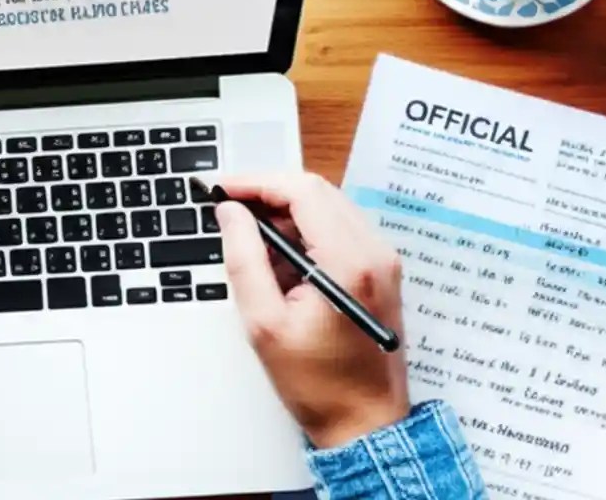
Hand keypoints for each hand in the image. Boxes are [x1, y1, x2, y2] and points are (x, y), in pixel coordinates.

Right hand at [216, 173, 408, 448]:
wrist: (366, 423)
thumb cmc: (319, 385)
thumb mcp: (264, 324)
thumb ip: (244, 259)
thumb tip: (231, 214)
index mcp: (348, 263)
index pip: (302, 191)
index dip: (256, 182)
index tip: (223, 188)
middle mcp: (374, 253)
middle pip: (317, 192)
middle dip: (268, 194)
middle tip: (229, 210)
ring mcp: (383, 261)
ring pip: (328, 207)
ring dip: (286, 214)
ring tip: (251, 242)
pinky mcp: (381, 271)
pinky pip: (340, 230)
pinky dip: (306, 232)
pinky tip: (281, 261)